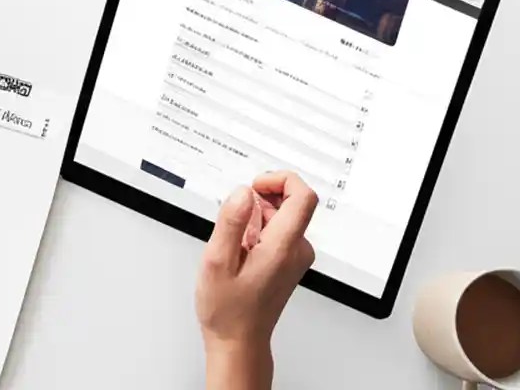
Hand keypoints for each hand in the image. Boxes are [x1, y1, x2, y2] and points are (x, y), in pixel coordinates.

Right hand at [196, 171, 317, 389]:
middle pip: (291, 202)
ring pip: (281, 215)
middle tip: (233, 221)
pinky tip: (239, 250)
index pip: (303, 195)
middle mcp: (297, 250)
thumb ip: (231, 222)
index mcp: (283, 247)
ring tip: (233, 243)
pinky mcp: (289, 261)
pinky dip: (257, 230)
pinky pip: (278, 230)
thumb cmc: (228, 309)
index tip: (254, 185)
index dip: (279, 179)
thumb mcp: (216, 261)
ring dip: (255, 217)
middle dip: (259, 200)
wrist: (239, 340)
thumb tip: (242, 193)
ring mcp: (295, 256)